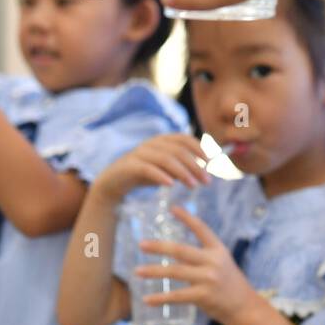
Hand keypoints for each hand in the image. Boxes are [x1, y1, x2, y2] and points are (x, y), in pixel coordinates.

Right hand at [92, 134, 212, 202]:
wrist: (113, 182)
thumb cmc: (144, 174)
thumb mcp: (166, 169)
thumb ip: (182, 166)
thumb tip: (205, 169)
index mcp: (161, 140)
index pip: (183, 138)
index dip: (199, 148)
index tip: (211, 162)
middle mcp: (151, 143)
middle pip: (177, 150)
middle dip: (195, 165)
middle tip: (206, 181)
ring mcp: (139, 153)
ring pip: (165, 159)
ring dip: (182, 172)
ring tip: (193, 185)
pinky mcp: (129, 165)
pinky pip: (147, 168)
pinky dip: (160, 176)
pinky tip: (170, 185)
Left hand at [135, 206, 263, 324]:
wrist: (245, 307)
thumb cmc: (229, 284)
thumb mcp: (221, 263)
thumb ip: (202, 257)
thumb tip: (175, 251)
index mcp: (218, 250)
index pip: (201, 229)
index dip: (186, 218)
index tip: (172, 208)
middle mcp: (213, 261)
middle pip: (181, 250)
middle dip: (159, 246)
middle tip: (141, 244)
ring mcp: (208, 278)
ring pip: (175, 272)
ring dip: (154, 271)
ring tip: (137, 271)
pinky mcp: (204, 296)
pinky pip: (177, 296)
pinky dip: (161, 298)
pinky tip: (147, 299)